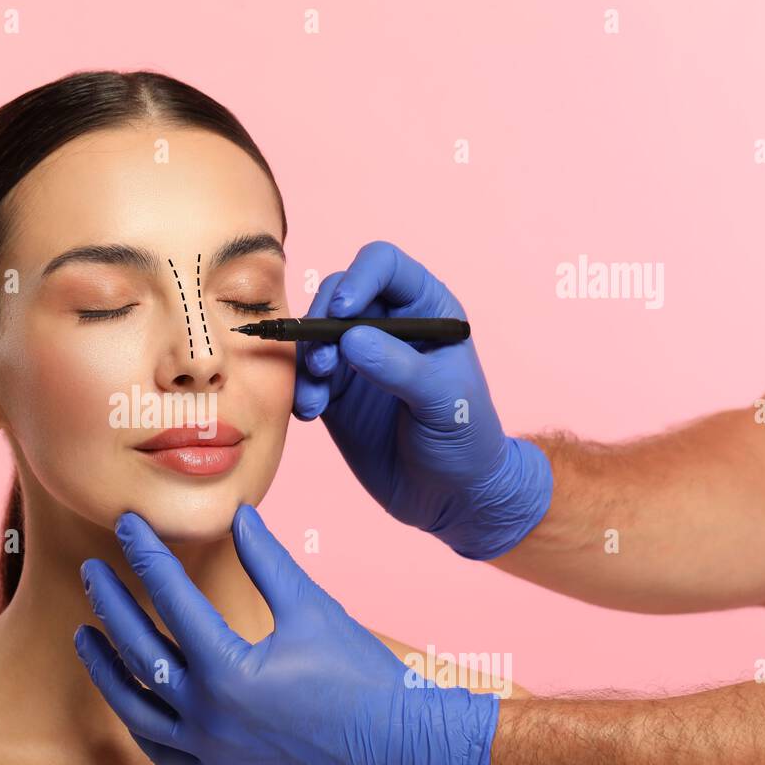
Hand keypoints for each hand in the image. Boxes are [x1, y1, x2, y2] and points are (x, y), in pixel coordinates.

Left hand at [74, 504, 500, 764]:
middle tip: (92, 572)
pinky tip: (129, 697)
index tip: (127, 527)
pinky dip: (139, 724)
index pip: (171, 599)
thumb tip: (238, 515)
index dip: (146, 556)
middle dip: (111, 606)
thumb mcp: (310, 607)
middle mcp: (209, 715)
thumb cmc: (360, 675)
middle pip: (140, 652)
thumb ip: (266, 560)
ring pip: (136, 710)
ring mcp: (211, 750)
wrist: (397, 746)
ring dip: (106, 670)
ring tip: (87, 635)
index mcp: (229, 670)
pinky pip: (161, 753)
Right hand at [293, 241, 551, 559]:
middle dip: (320, 324)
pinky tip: (309, 414)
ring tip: (315, 399)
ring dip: (304, 362)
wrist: (453, 498)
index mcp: (425, 310)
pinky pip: (303, 378)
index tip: (343, 313)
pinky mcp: (334, 394)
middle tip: (324, 365)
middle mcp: (386, 326)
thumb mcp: (443, 401)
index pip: (384, 266)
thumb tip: (350, 338)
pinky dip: (298, 391)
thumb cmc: (466, 440)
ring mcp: (356, 360)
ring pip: (312, 336)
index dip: (358, 279)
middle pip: (336, 295)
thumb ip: (399, 367)